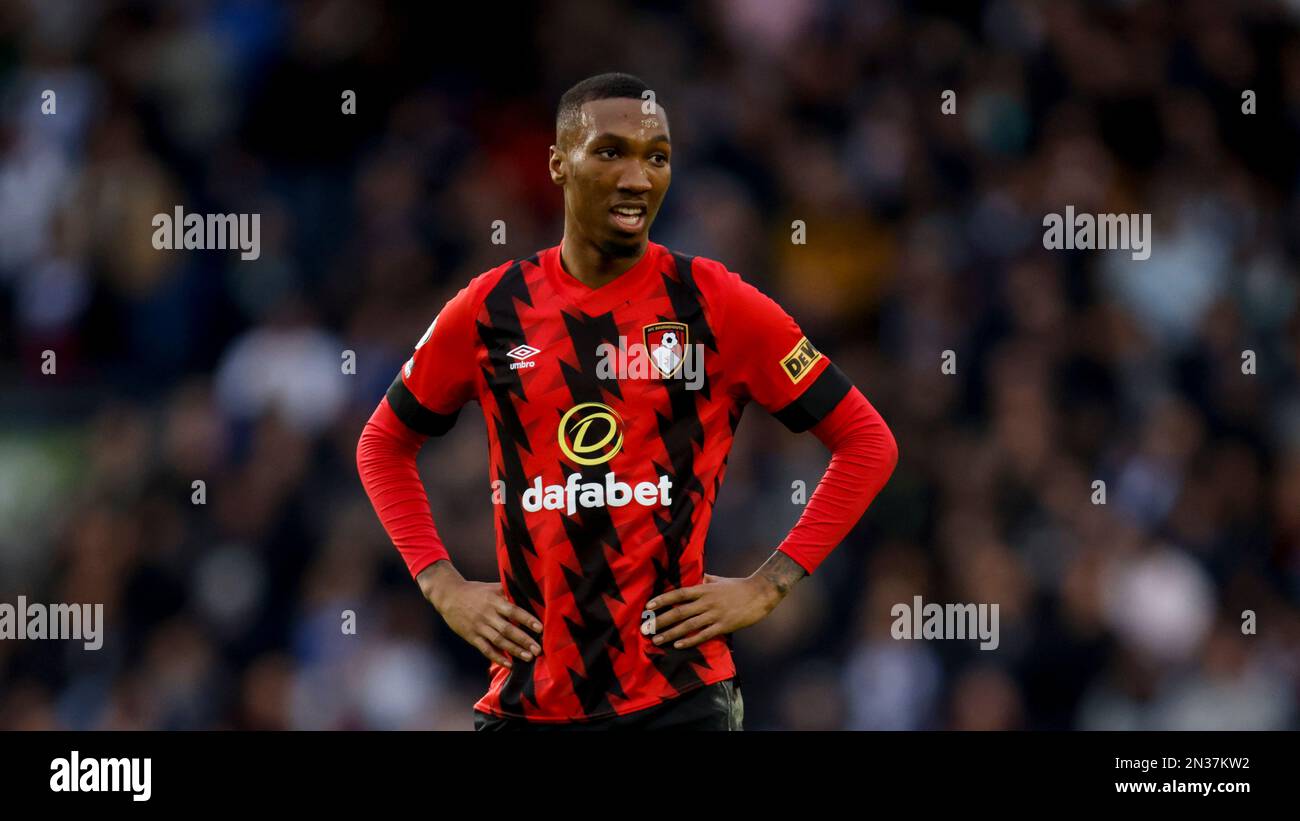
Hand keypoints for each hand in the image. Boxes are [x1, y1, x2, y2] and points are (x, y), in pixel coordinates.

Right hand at [417, 561, 541, 668]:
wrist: (449, 595)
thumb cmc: (475, 591)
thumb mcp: (492, 587)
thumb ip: (508, 592)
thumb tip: (529, 593)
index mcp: (494, 601)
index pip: (514, 611)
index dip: (527, 620)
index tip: (540, 628)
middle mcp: (487, 614)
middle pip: (508, 629)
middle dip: (524, 640)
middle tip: (538, 649)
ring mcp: (479, 627)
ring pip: (498, 641)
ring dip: (514, 650)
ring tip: (528, 657)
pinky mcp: (471, 636)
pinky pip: (486, 649)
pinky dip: (497, 657)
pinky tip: (509, 664)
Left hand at [644, 573, 784, 649]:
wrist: (761, 593)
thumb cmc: (739, 586)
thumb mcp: (719, 580)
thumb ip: (705, 579)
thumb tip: (695, 576)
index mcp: (704, 588)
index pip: (678, 594)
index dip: (663, 600)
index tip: (648, 606)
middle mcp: (707, 601)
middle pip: (679, 612)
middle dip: (660, 621)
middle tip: (645, 628)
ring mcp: (715, 614)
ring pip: (688, 625)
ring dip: (670, 633)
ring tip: (656, 639)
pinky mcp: (724, 626)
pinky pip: (703, 635)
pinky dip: (690, 641)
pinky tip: (678, 645)